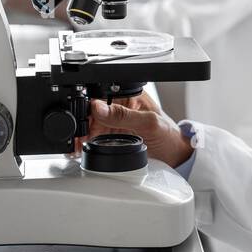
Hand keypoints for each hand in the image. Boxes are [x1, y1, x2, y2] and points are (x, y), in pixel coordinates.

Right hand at [72, 91, 194, 167]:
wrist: (177, 158)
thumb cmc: (170, 136)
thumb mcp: (148, 123)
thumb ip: (124, 115)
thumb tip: (98, 106)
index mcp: (129, 94)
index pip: (101, 95)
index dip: (88, 106)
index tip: (80, 119)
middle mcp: (120, 106)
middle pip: (91, 111)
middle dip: (81, 124)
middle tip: (75, 138)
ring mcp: (115, 122)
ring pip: (89, 125)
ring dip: (79, 136)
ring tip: (74, 146)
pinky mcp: (112, 137)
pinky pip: (93, 138)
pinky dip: (84, 144)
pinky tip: (79, 149)